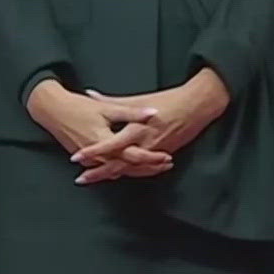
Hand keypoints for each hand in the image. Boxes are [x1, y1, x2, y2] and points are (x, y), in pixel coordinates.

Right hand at [25, 78, 172, 183]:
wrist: (53, 111)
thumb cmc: (79, 107)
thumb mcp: (106, 108)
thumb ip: (131, 113)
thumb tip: (152, 113)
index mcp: (105, 141)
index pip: (133, 155)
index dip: (151, 157)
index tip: (166, 156)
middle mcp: (98, 155)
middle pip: (128, 167)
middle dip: (149, 167)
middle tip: (167, 164)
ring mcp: (91, 159)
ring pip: (118, 170)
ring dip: (137, 169)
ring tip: (156, 167)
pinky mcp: (87, 160)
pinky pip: (108, 168)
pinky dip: (122, 168)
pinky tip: (133, 167)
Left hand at [75, 68, 230, 181]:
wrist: (197, 106)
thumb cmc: (167, 100)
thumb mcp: (137, 99)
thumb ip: (111, 101)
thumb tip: (89, 94)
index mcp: (136, 129)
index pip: (110, 145)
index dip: (93, 152)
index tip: (76, 158)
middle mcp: (145, 144)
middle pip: (118, 164)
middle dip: (98, 173)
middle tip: (80, 179)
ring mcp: (154, 152)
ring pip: (130, 169)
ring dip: (112, 175)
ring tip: (94, 179)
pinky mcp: (163, 155)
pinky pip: (143, 169)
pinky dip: (130, 172)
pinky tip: (118, 175)